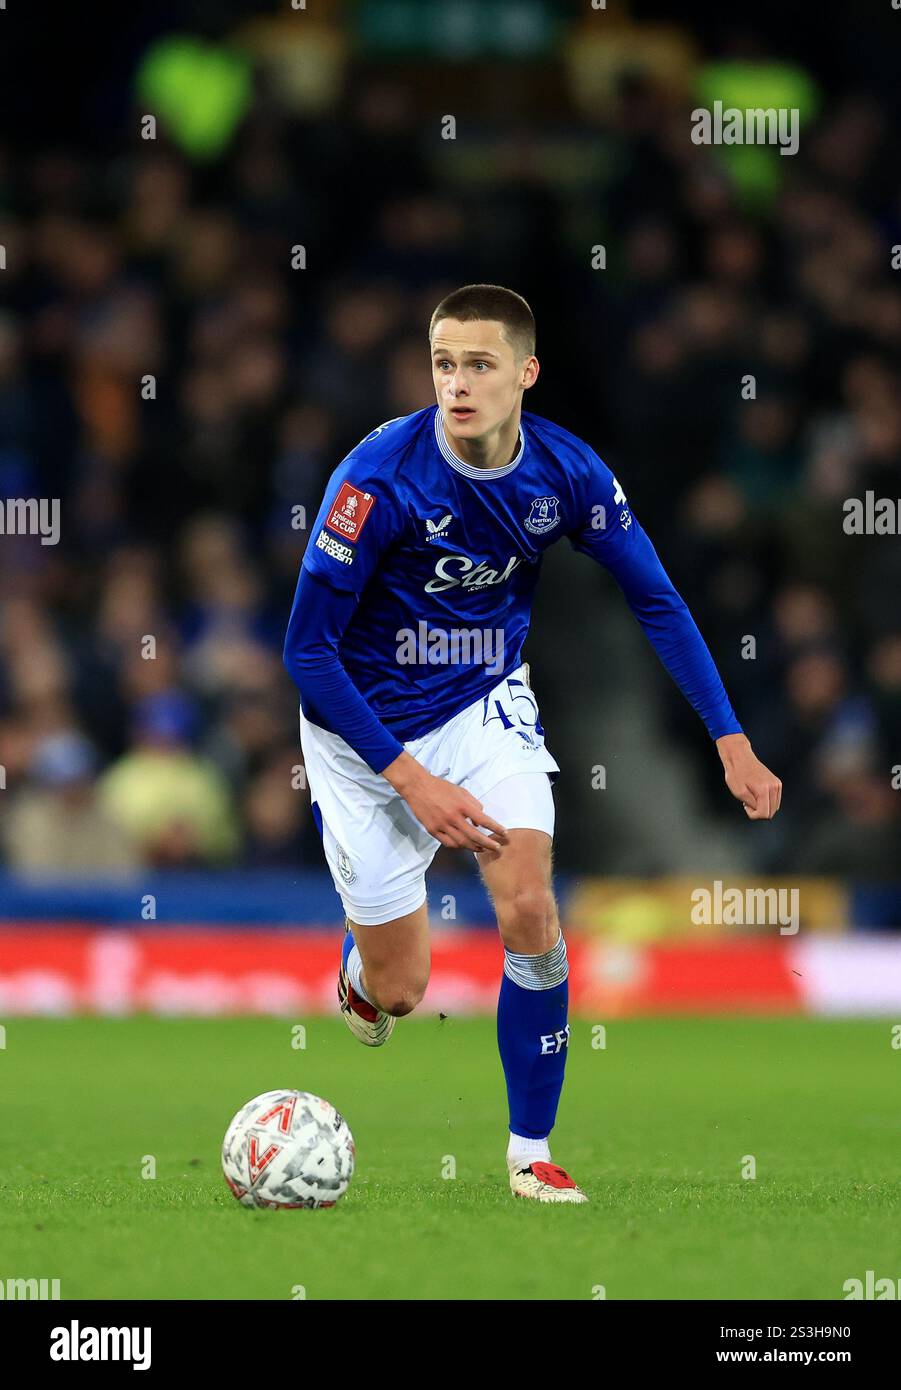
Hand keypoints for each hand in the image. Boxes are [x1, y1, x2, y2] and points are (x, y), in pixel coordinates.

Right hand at [381, 752, 508, 853]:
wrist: (418, 787)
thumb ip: (473, 805)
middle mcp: (453, 817)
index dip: (495, 828)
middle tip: (497, 848)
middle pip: (475, 836)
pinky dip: (459, 846)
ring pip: (462, 842)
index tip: (504, 833)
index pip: (484, 820)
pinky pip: (448, 843)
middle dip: (488, 843)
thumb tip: (480, 822)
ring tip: (483, 849)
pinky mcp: (433, 830)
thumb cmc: (441, 787)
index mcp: (462, 805)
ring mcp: (442, 825)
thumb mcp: (461, 791)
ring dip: (474, 847)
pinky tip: (465, 846)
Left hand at [716, 733, 781, 819]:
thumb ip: (752, 805)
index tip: (745, 805)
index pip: (764, 814)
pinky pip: (774, 801)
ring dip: (762, 806)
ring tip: (752, 796)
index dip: (753, 814)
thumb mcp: (739, 793)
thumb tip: (761, 811)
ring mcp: (777, 785)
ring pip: (774, 808)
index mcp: (764, 790)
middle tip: (748, 801)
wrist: (740, 757)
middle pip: (771, 813)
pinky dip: (766, 801)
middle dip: (758, 811)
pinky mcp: (777, 783)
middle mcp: (774, 787)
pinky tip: (756, 794)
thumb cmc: (736, 774)